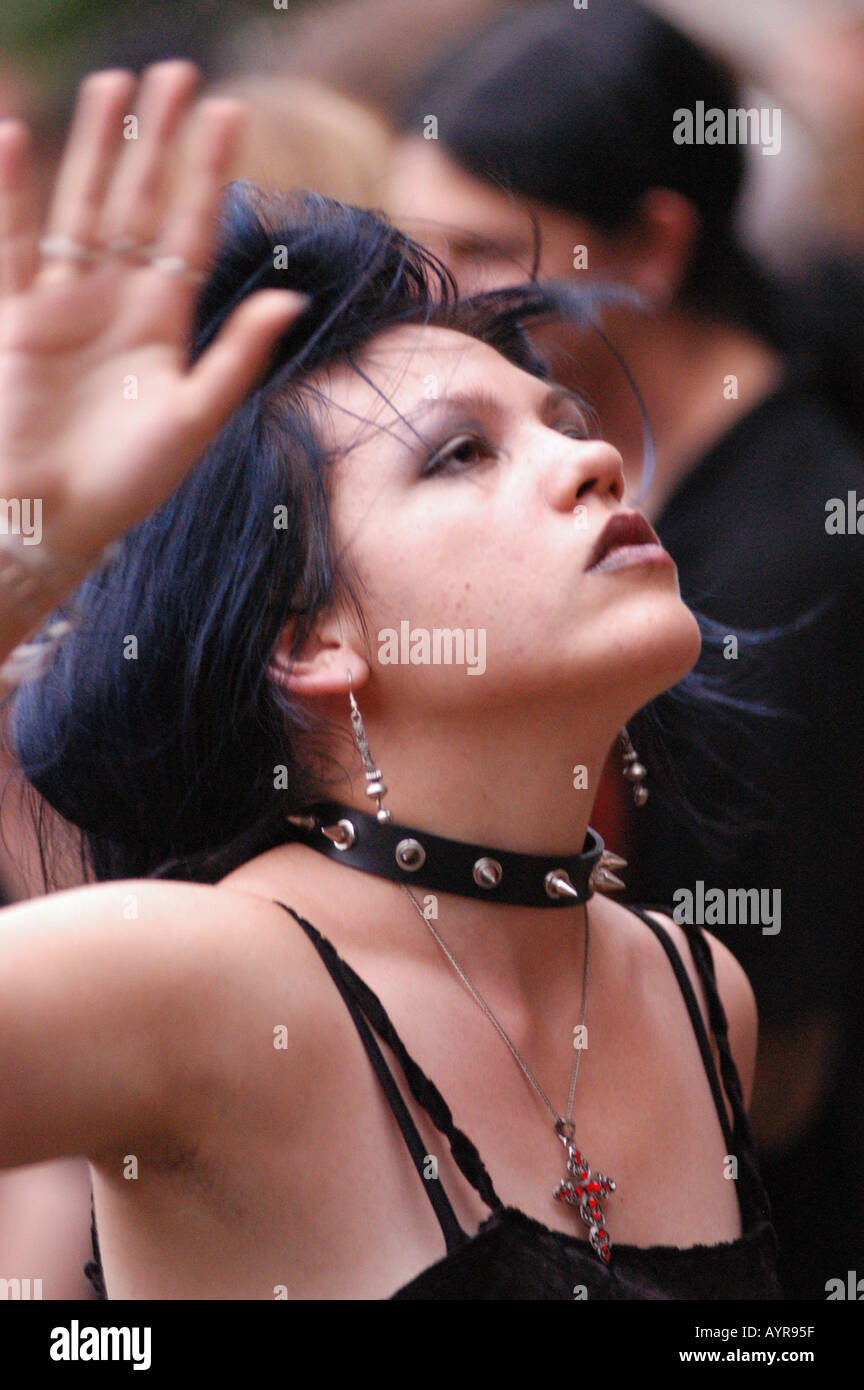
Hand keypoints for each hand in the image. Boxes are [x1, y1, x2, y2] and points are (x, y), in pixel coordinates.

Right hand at [0, 61, 305, 569]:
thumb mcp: (195, 418)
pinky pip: (13, 246)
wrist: (56, 521)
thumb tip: (290, 298)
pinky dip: (12, 196)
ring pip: (84, 208)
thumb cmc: (129, 483)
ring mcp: (65, 306)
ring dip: (98, 148)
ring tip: (115, 85)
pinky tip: (18, 138)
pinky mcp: (18, 320)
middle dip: (157, 140)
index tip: (230, 113)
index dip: (209, 173)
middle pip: (140, 203)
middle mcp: (118, 303)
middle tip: (176, 72)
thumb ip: (237, 356)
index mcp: (164, 324)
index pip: (191, 231)